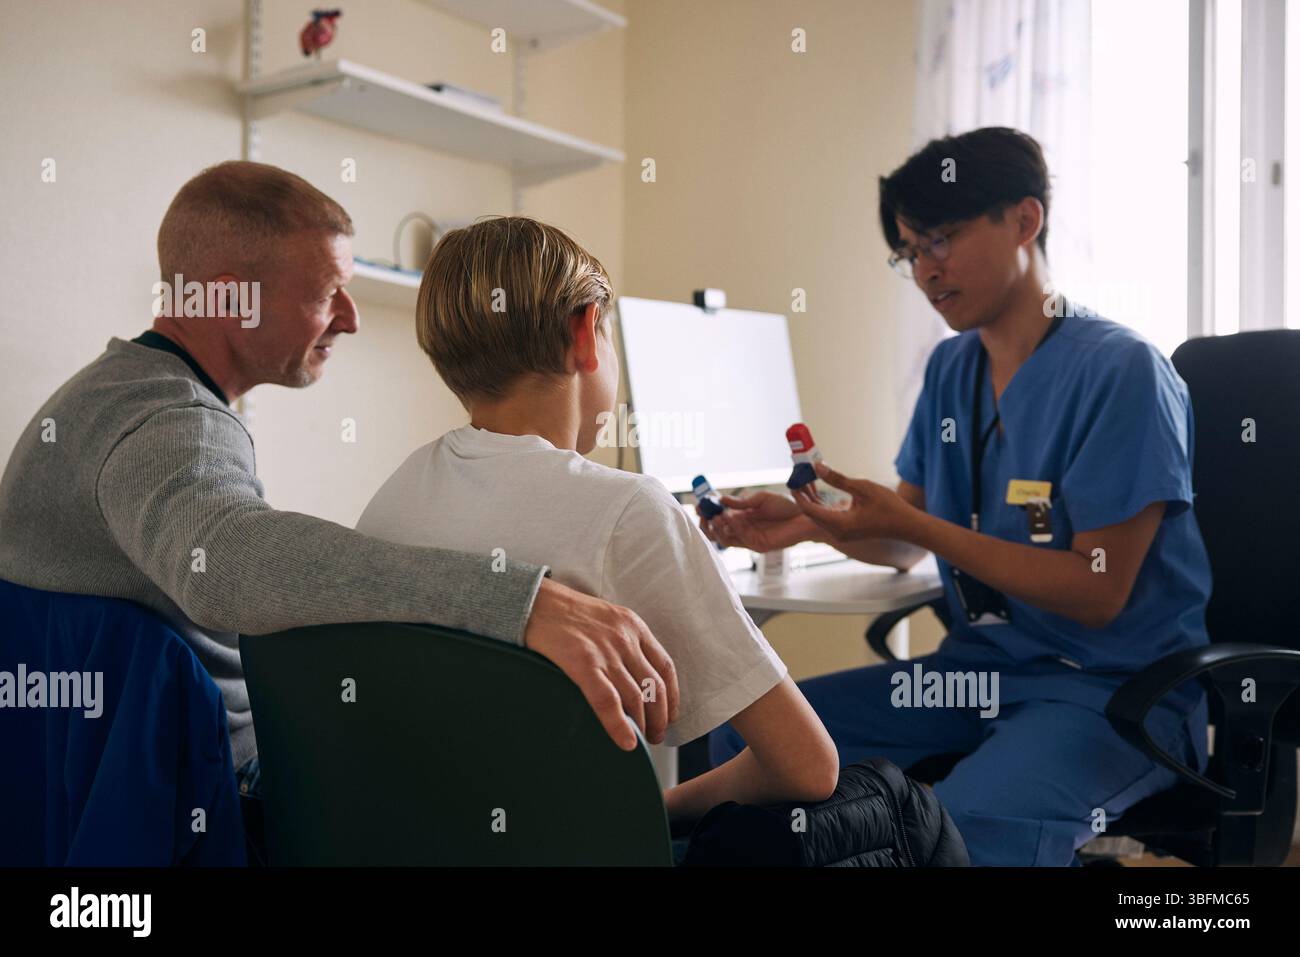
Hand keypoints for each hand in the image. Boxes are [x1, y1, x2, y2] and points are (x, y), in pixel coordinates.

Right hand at [522, 577, 679, 750]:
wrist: (537, 602)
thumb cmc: (567, 612)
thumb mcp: (607, 617)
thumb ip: (624, 639)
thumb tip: (633, 672)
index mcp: (634, 626)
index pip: (665, 666)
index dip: (672, 696)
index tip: (670, 714)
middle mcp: (625, 639)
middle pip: (655, 686)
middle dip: (660, 716)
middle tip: (656, 735)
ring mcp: (606, 652)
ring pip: (636, 697)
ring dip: (644, 725)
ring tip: (643, 740)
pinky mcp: (584, 664)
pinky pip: (608, 701)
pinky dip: (619, 725)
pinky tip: (626, 741)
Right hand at [697, 490, 816, 551]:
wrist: (806, 516)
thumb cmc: (786, 505)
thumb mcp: (761, 499)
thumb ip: (741, 502)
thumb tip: (721, 499)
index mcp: (742, 516)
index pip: (719, 516)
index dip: (708, 511)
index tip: (699, 504)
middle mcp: (743, 528)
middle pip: (717, 530)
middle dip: (707, 522)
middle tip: (703, 513)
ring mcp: (749, 538)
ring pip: (724, 538)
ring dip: (717, 527)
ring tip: (717, 516)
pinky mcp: (757, 546)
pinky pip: (739, 540)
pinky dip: (732, 529)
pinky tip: (730, 518)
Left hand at [792, 461, 916, 541]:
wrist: (906, 525)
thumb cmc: (888, 506)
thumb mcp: (862, 488)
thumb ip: (838, 479)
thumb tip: (818, 466)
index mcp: (840, 524)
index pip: (810, 510)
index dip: (799, 495)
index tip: (792, 481)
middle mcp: (838, 532)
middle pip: (812, 513)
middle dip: (803, 496)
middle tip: (797, 478)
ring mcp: (842, 534)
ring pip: (819, 516)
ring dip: (812, 499)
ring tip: (805, 481)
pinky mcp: (846, 531)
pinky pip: (828, 518)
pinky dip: (821, 505)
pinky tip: (818, 491)